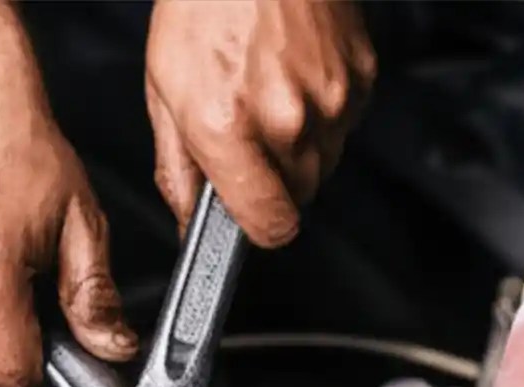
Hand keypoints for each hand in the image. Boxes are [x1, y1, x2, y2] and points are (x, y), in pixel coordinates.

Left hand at [145, 0, 375, 243]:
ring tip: (271, 92)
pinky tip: (296, 75)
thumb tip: (190, 216)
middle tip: (250, 132)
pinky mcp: (360, 80)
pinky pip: (347, 124)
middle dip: (275, 178)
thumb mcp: (163, 87)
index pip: (270, 225)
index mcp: (227, 125)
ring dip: (301, 145)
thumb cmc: (206, 4)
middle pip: (299, 195)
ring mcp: (332, 100)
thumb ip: (179, 166)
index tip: (252, 217)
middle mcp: (286, 119)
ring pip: (325, 161)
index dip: (260, 227)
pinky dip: (325, 112)